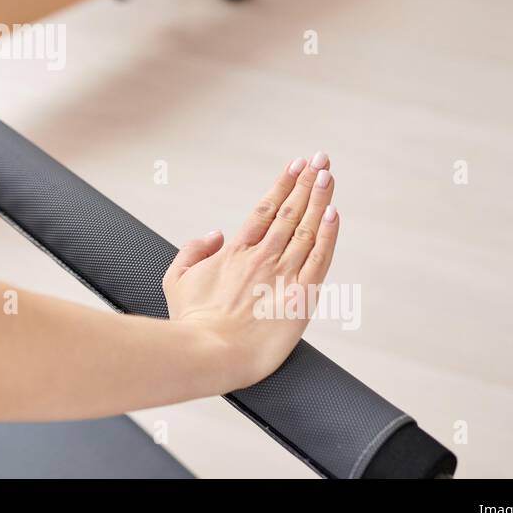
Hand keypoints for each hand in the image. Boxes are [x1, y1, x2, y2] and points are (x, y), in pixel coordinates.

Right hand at [164, 153, 339, 391]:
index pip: (265, 208)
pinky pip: (320, 257)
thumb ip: (193, 250)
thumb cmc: (192, 322)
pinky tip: (334, 212)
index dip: (283, 183)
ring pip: (307, 227)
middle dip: (307, 181)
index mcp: (236, 251)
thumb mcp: (177, 279)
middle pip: (290, 210)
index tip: (297, 164)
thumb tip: (214, 233)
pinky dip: (329, 233)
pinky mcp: (301, 297)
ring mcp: (283, 274)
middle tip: (320, 159)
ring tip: (329, 175)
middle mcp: (262, 256)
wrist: (210, 353)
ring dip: (320, 198)